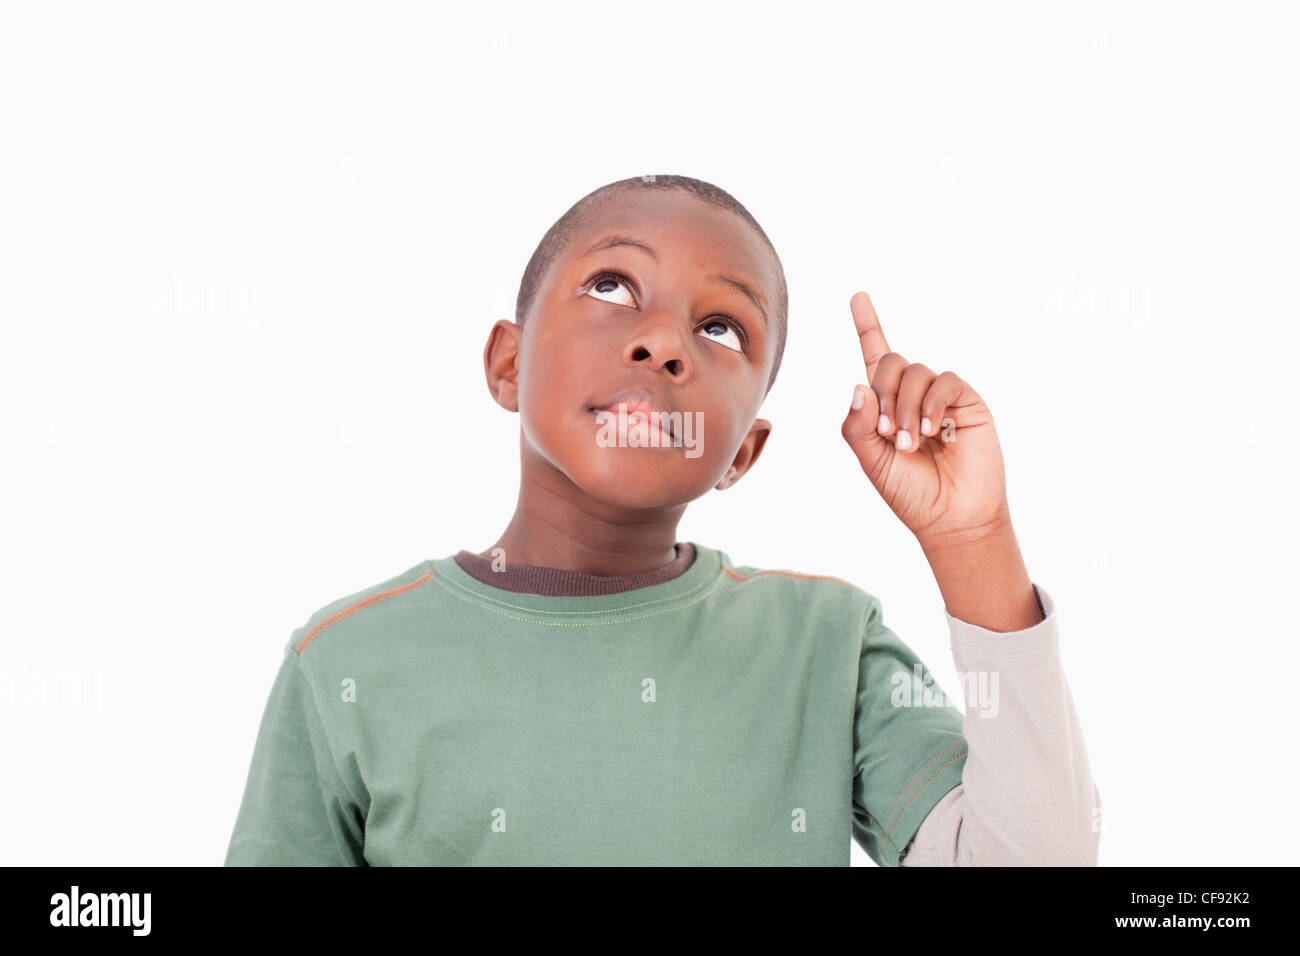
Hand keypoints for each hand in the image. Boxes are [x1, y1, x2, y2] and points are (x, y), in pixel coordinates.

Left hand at [840, 291, 1009, 545]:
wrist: (950, 517)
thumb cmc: (910, 492)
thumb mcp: (871, 461)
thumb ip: (857, 425)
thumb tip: (859, 386)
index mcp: (885, 406)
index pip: (875, 357)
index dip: (867, 325)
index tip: (857, 295)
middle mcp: (913, 395)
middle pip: (890, 362)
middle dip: (883, 394)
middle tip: (887, 433)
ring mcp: (941, 397)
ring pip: (915, 371)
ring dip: (905, 407)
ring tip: (911, 443)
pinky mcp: (966, 402)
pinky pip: (944, 382)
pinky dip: (932, 404)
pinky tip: (932, 431)